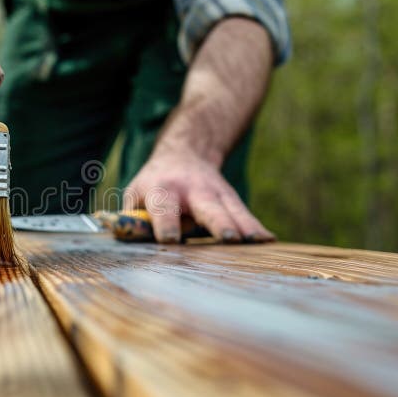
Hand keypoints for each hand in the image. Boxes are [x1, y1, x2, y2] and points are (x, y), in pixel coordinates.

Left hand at [123, 146, 275, 243]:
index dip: (166, 224)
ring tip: (258, 242)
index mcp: (162, 189)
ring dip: (245, 227)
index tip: (170, 241)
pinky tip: (270, 241)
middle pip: (207, 207)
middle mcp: (192, 190)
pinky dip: (257, 227)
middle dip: (218, 223)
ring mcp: (216, 193)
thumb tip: (127, 244)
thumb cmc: (154, 184)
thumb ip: (132, 220)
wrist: (185, 151)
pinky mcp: (231, 199)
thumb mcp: (135, 194)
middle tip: (228, 239)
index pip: (164, 208)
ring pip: (233, 211)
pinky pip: (245, 214)